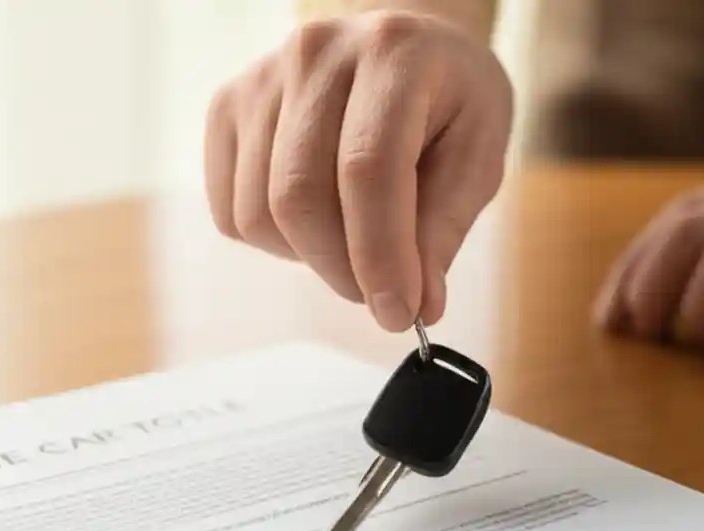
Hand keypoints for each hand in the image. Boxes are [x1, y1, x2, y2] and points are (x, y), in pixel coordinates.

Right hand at [204, 10, 512, 330]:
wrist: (400, 45)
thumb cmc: (446, 99)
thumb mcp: (477, 154)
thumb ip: (445, 227)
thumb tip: (419, 306)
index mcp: (393, 52)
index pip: (368, 169)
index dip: (380, 255)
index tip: (399, 313)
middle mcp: (315, 52)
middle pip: (300, 198)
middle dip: (342, 269)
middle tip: (382, 291)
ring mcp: (260, 78)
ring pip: (258, 215)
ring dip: (309, 258)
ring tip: (353, 238)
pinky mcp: (226, 108)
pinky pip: (230, 213)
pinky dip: (274, 242)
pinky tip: (317, 218)